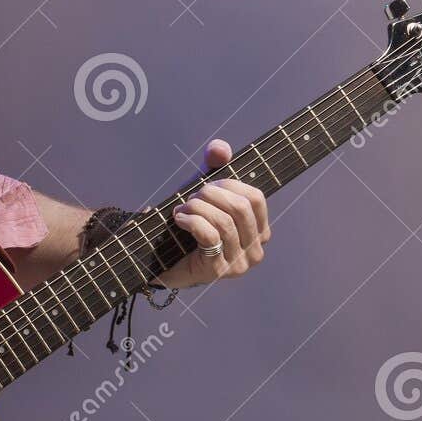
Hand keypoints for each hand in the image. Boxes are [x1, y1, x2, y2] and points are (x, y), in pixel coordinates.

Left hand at [151, 138, 270, 289]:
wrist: (163, 265)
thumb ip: (213, 168)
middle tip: (191, 197)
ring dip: (197, 208)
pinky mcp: (216, 271)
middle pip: (240, 208)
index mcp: (259, 232)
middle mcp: (254, 250)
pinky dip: (192, 221)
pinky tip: (180, 219)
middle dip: (211, 195)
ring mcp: (238, 264)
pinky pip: (210, 236)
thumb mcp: (203, 195)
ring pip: (224, 222)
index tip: (207, 184)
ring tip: (182, 209)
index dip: (231, 184)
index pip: (256, 198)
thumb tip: (220, 149)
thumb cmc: (188, 229)